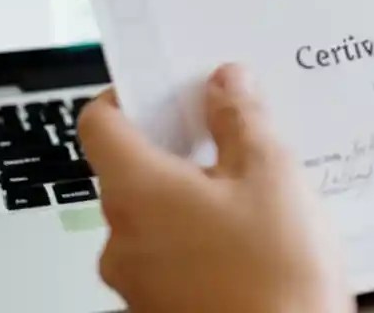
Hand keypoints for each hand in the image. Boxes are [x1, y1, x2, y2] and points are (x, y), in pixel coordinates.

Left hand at [78, 64, 354, 312]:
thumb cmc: (274, 279)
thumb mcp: (271, 174)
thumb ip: (243, 118)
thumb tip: (225, 84)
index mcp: (137, 191)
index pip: (100, 122)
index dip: (131, 95)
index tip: (168, 88)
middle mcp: (122, 238)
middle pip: (134, 169)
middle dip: (185, 148)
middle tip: (237, 138)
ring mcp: (138, 281)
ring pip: (157, 216)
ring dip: (198, 197)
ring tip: (259, 196)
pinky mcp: (161, 309)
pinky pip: (172, 256)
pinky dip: (204, 239)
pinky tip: (254, 241)